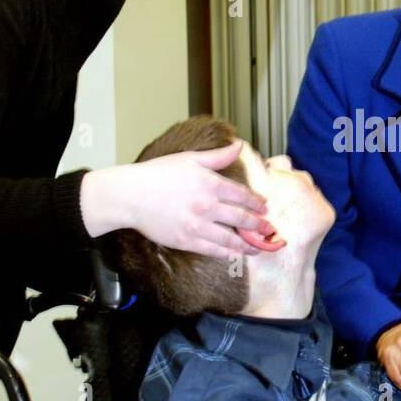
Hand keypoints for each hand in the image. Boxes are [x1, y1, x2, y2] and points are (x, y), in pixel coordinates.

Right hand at [81, 139, 273, 258]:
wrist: (131, 195)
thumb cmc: (158, 174)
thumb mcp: (190, 159)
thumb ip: (218, 157)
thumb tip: (239, 146)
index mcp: (210, 183)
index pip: (243, 196)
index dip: (257, 203)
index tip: (264, 207)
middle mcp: (207, 205)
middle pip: (242, 218)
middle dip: (259, 225)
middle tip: (269, 229)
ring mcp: (197, 225)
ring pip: (231, 238)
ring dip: (248, 243)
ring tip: (259, 246)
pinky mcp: (186, 240)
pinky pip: (214, 250)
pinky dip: (228, 252)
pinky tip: (237, 253)